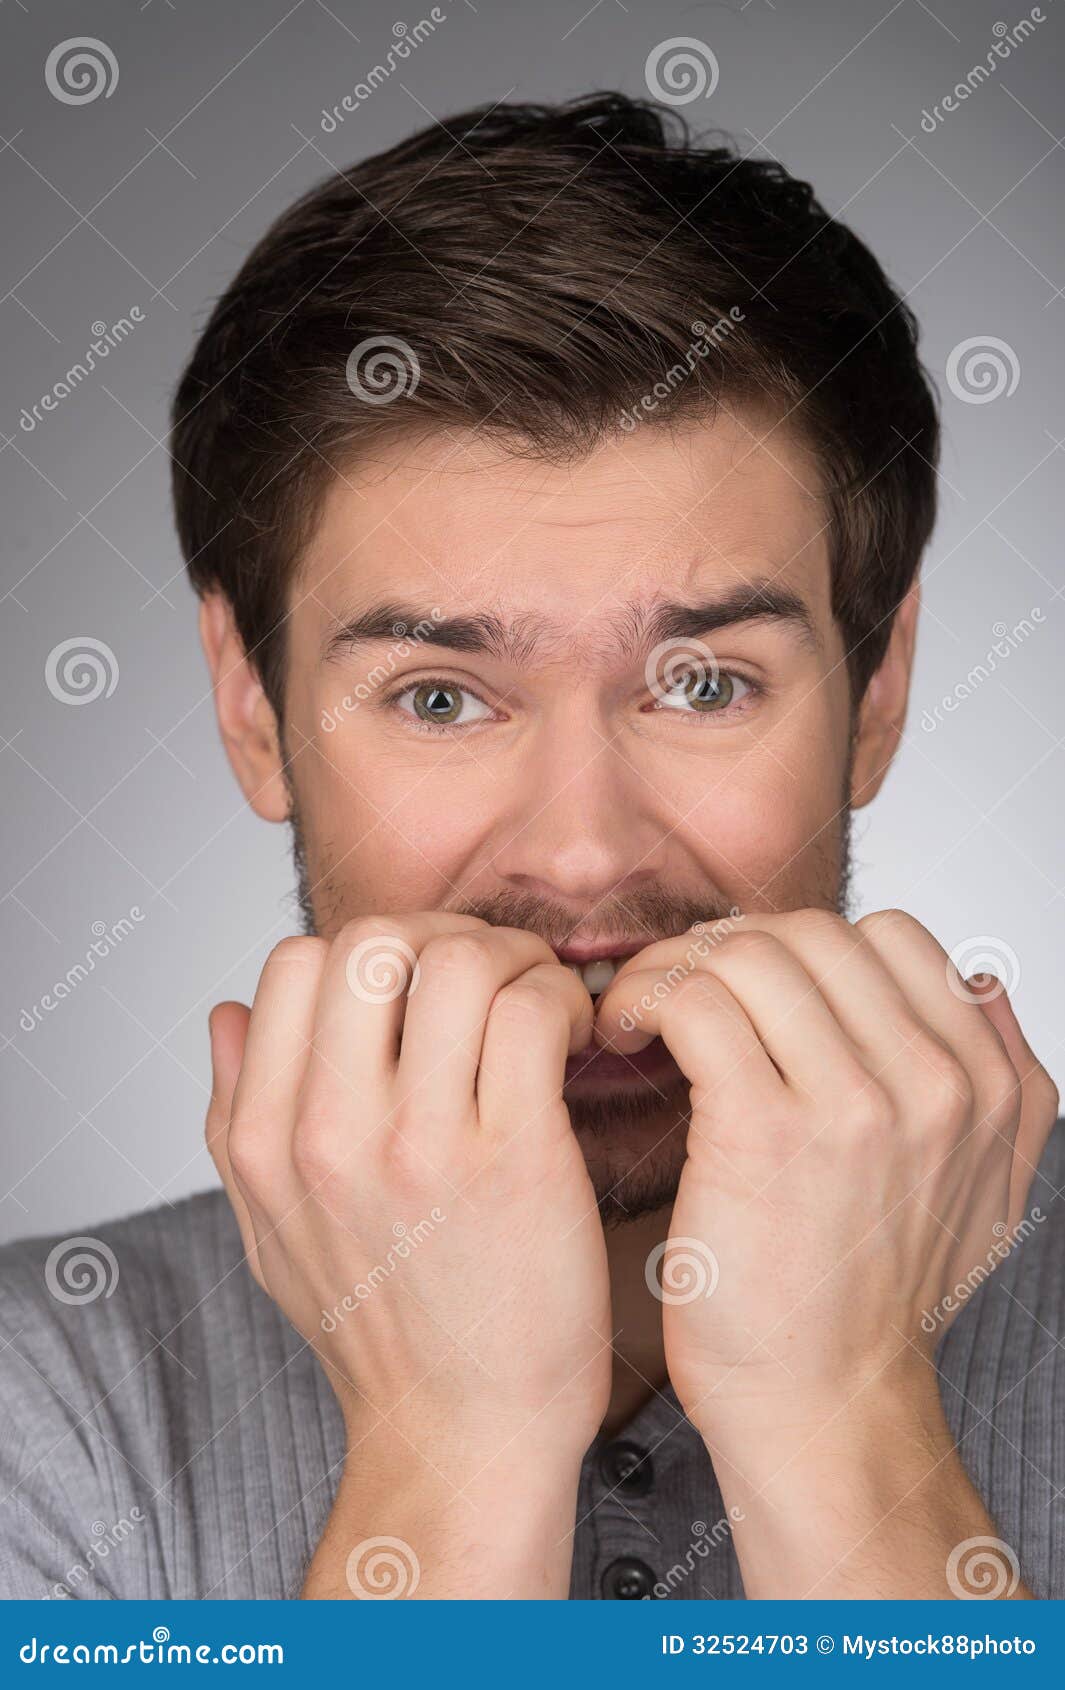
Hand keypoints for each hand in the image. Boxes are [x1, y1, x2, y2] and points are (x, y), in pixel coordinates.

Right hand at [206, 913, 610, 1595]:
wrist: (461, 1438)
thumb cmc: (379, 1333)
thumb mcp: (269, 1230)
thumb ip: (235, 1115)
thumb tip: (225, 1011)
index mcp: (266, 1142)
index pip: (295, 964)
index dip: (367, 951)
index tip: (418, 986)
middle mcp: (330, 1136)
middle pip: (373, 942)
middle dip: (442, 936)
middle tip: (489, 974)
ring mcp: (420, 1148)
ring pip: (458, 963)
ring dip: (512, 961)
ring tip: (538, 1001)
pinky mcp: (512, 1162)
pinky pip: (531, 1015)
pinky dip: (560, 1000)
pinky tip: (573, 1036)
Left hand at [594, 909, 1056, 1594]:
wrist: (825, 1407)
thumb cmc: (873, 1303)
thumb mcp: (986, 1190)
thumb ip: (1004, 1084)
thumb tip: (982, 981)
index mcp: (985, 1085)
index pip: (894, 938)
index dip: (805, 944)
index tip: (749, 981)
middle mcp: (932, 1084)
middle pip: (812, 934)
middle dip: (727, 947)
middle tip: (679, 988)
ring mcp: (853, 1105)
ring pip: (747, 954)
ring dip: (674, 967)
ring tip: (642, 1011)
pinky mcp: (764, 1130)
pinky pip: (694, 1003)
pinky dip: (644, 998)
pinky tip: (626, 1033)